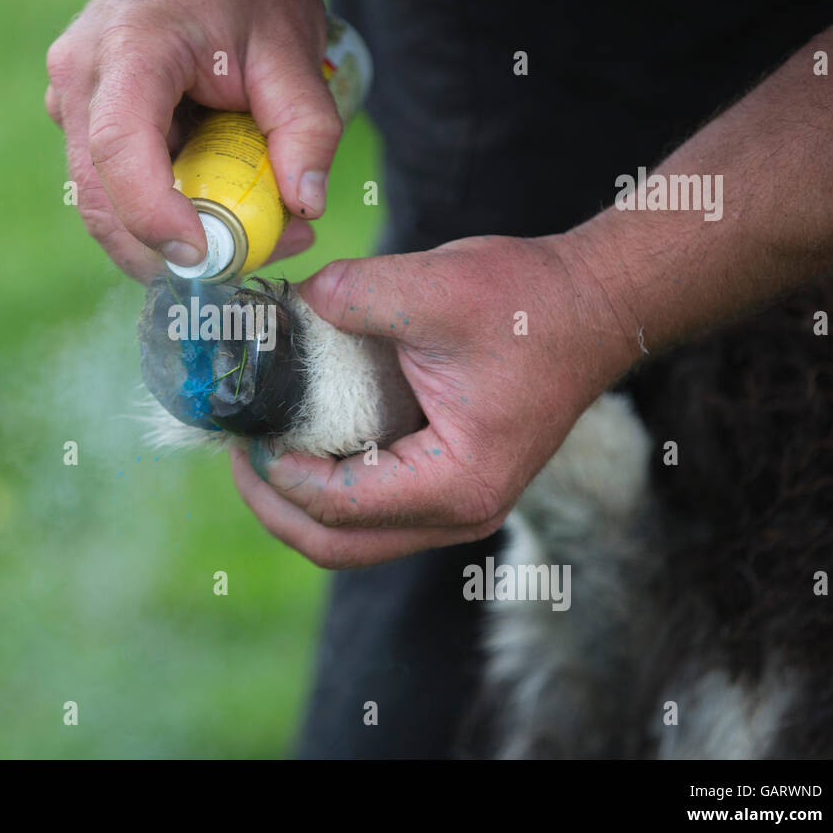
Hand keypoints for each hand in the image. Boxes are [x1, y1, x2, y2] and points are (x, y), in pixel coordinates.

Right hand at [45, 0, 341, 280]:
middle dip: (165, 250)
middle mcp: (80, 81)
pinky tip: (213, 199)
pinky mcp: (80, 121)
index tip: (206, 254)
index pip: (120, 151)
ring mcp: (69, 103)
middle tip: (241, 263)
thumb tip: (306, 205)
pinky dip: (159, 211)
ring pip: (102, 203)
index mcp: (130, 52)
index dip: (155, 216)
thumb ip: (307, 126)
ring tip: (247, 227)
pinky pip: (111, 187)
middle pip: (100, 197)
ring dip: (165, 237)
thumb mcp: (292, 44)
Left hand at [228, 234, 637, 567]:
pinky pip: (373, 508)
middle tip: (239, 451)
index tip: (245, 427)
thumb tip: (287, 303)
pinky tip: (303, 436)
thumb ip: (353, 294)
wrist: (594, 307)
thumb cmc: (531, 304)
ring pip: (353, 536)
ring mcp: (455, 505)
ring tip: (261, 445)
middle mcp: (458, 511)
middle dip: (274, 505)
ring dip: (298, 500)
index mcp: (455, 482)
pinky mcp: (448, 483)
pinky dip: (329, 483)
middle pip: (337, 545)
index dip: (278, 472)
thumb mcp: (436, 287)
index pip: (339, 505)